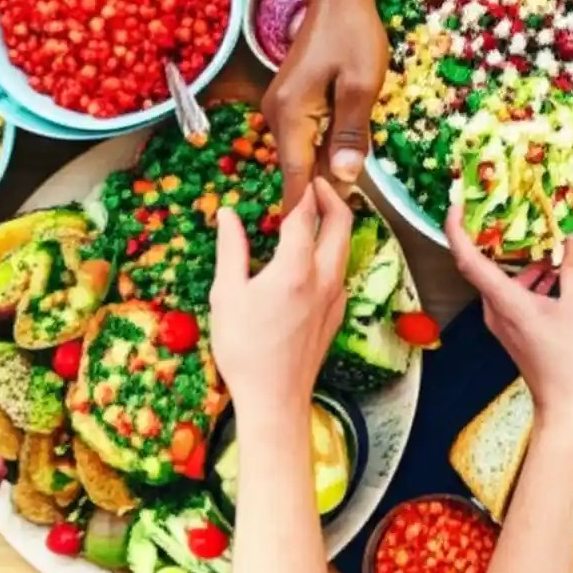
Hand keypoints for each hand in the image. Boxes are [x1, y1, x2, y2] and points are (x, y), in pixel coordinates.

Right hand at [210, 178, 352, 410]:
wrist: (276, 398)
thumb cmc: (244, 349)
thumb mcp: (226, 295)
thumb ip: (232, 249)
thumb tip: (228, 214)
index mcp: (296, 269)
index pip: (306, 216)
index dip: (304, 191)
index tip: (301, 173)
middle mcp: (325, 278)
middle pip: (342, 224)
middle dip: (333, 198)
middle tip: (317, 183)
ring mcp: (337, 296)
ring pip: (345, 247)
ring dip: (336, 223)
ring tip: (316, 211)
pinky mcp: (338, 312)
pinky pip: (341, 270)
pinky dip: (332, 250)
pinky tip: (312, 253)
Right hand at [262, 0, 387, 209]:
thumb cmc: (353, 36)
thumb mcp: (361, 85)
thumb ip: (352, 132)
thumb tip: (345, 177)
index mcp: (290, 115)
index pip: (295, 176)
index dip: (305, 209)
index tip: (312, 242)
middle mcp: (277, 117)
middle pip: (297, 170)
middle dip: (318, 196)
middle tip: (343, 227)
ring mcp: (282, 110)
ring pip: (302, 156)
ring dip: (323, 175)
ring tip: (346, 206)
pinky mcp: (292, 105)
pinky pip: (306, 140)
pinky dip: (323, 154)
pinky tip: (343, 165)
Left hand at [444, 205, 572, 420]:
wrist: (566, 404)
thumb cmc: (572, 361)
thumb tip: (572, 235)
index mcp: (506, 302)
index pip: (469, 260)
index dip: (456, 229)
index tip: (455, 204)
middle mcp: (496, 310)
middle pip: (484, 266)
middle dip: (498, 238)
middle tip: (513, 211)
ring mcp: (502, 321)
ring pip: (503, 280)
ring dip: (523, 261)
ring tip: (550, 243)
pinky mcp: (512, 329)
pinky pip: (513, 294)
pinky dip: (529, 280)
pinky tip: (556, 273)